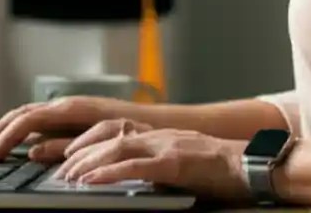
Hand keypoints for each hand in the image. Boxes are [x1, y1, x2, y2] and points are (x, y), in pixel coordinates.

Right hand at [0, 96, 138, 162]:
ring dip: (7, 130)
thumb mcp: (99, 140)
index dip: (5, 138)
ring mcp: (70, 108)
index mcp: (71, 108)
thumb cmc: (136, 131)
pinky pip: (41, 121)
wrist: (164, 123)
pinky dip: (23, 131)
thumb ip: (64, 145)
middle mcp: (67, 104)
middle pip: (21, 113)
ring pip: (29, 115)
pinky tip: (17, 146)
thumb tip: (31, 151)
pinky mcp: (75, 117)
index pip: (26, 120)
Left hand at [55, 127, 249, 201]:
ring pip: (116, 146)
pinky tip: (92, 182)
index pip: (113, 128)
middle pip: (107, 134)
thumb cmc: (218, 169)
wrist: (250, 166)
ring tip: (69, 177)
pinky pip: (135, 166)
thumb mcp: (179, 162)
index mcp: (157, 134)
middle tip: (59, 170)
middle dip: (78, 151)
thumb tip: (130, 178)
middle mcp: (157, 135)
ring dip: (88, 162)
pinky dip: (109, 173)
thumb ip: (154, 164)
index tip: (66, 153)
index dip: (86, 138)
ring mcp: (165, 147)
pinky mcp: (174, 163)